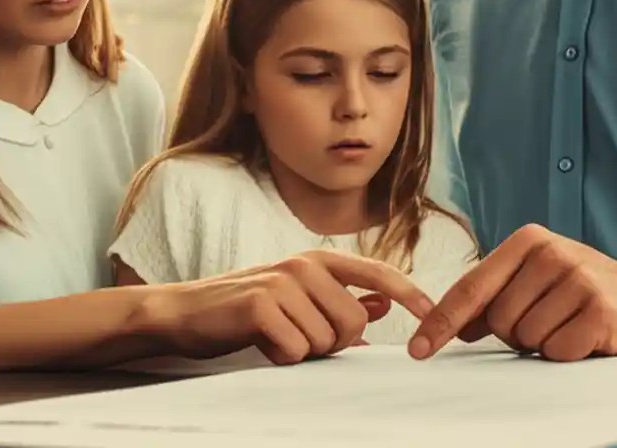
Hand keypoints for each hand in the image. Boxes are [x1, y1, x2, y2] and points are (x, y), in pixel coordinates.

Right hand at [138, 250, 433, 364]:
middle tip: (298, 337)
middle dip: (332, 343)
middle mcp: (303, 264)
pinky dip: (282, 357)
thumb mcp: (295, 298)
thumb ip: (338, 300)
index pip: (376, 273)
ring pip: (326, 340)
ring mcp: (282, 282)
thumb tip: (379, 306)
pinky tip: (260, 342)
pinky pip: (297, 350)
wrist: (185, 312)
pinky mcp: (261, 305)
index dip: (408, 295)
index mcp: (317, 260)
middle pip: (354, 322)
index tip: (431, 315)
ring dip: (303, 351)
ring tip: (274, 336)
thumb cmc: (245, 309)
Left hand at [409, 224, 616, 361]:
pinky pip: (558, 351)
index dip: (442, 322)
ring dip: (544, 343)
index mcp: (528, 240)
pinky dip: (568, 352)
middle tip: (549, 319)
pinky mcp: (601, 311)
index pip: (471, 287)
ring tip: (570, 324)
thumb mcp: (537, 279)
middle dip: (516, 333)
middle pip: (499, 321)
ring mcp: (579, 280)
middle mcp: (552, 253)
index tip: (419, 349)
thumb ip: (495, 296)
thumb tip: (454, 325)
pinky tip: (588, 335)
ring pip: (526, 339)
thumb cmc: (584, 290)